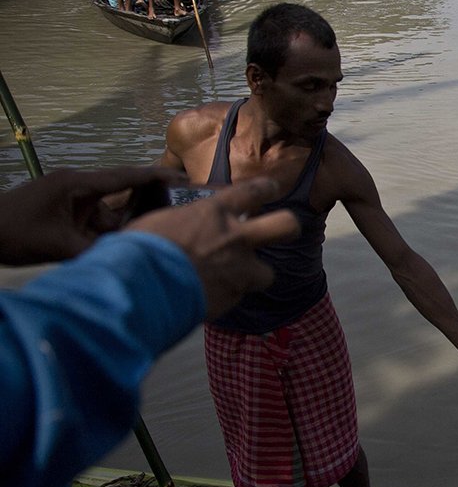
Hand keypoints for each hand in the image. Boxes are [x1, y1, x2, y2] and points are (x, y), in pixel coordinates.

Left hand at [0, 166, 184, 265]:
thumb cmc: (13, 232)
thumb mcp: (58, 245)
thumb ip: (97, 252)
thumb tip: (130, 261)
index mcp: (77, 185)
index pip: (126, 177)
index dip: (157, 177)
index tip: (183, 178)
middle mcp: (78, 190)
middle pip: (122, 196)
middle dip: (147, 206)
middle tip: (176, 214)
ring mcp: (71, 203)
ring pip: (110, 216)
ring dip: (125, 229)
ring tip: (152, 240)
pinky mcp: (65, 217)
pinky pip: (95, 226)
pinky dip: (107, 238)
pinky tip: (121, 250)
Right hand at [124, 177, 299, 319]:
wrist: (141, 287)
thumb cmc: (140, 249)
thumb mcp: (159, 223)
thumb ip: (180, 223)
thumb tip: (176, 228)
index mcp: (214, 213)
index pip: (253, 191)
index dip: (266, 188)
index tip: (273, 188)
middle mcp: (235, 238)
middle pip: (286, 225)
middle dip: (288, 227)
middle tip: (283, 231)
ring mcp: (239, 270)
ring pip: (268, 274)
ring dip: (252, 276)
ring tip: (234, 279)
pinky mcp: (233, 298)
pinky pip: (237, 296)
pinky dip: (225, 297)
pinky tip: (206, 297)